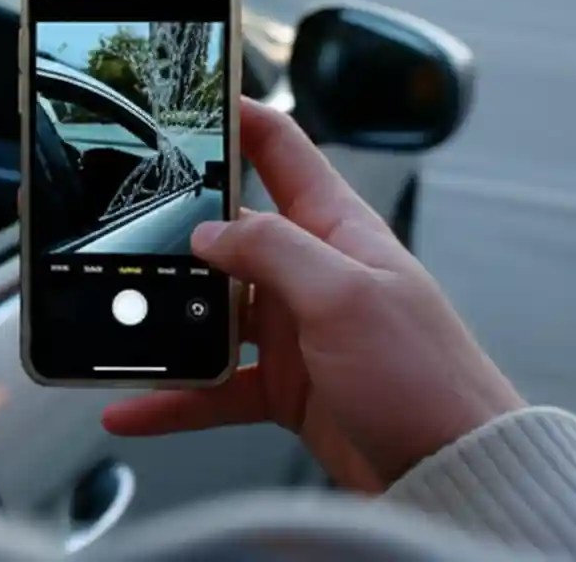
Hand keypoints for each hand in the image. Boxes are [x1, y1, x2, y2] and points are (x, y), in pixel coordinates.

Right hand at [101, 98, 524, 491]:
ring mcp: (296, 331)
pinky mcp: (285, 387)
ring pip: (213, 314)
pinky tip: (135, 407)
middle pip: (231, 236)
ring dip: (168, 325)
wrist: (453, 472)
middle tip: (124, 230)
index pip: (283, 152)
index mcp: (338, 230)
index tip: (191, 102)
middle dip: (178, 234)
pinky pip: (215, 386)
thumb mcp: (344, 296)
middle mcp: (313, 274)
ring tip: (121, 332)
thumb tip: (209, 232)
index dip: (240, 119)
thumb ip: (273, 252)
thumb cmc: (425, 378)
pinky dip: (175, 398)